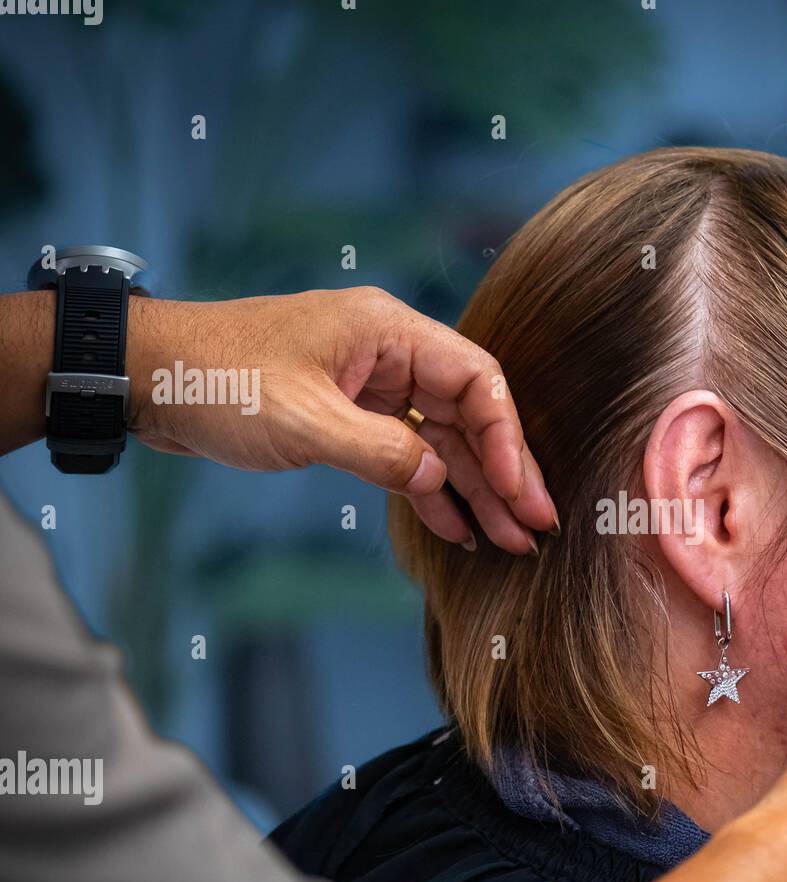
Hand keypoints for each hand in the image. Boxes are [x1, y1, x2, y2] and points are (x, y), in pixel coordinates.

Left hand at [126, 288, 556, 553]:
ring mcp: (372, 386)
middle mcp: (391, 354)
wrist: (146, 378)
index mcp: (389, 331)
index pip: (477, 380)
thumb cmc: (216, 379)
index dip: (507, 438)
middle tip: (536, 527)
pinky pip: (407, 455)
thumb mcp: (304, 421)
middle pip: (470, 415)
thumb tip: (440, 481)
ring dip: (474, 491)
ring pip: (443, 440)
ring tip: (509, 541)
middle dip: (504, 473)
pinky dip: (431, 492)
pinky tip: (458, 529)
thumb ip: (382, 453)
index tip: (518, 492)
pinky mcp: (350, 416)